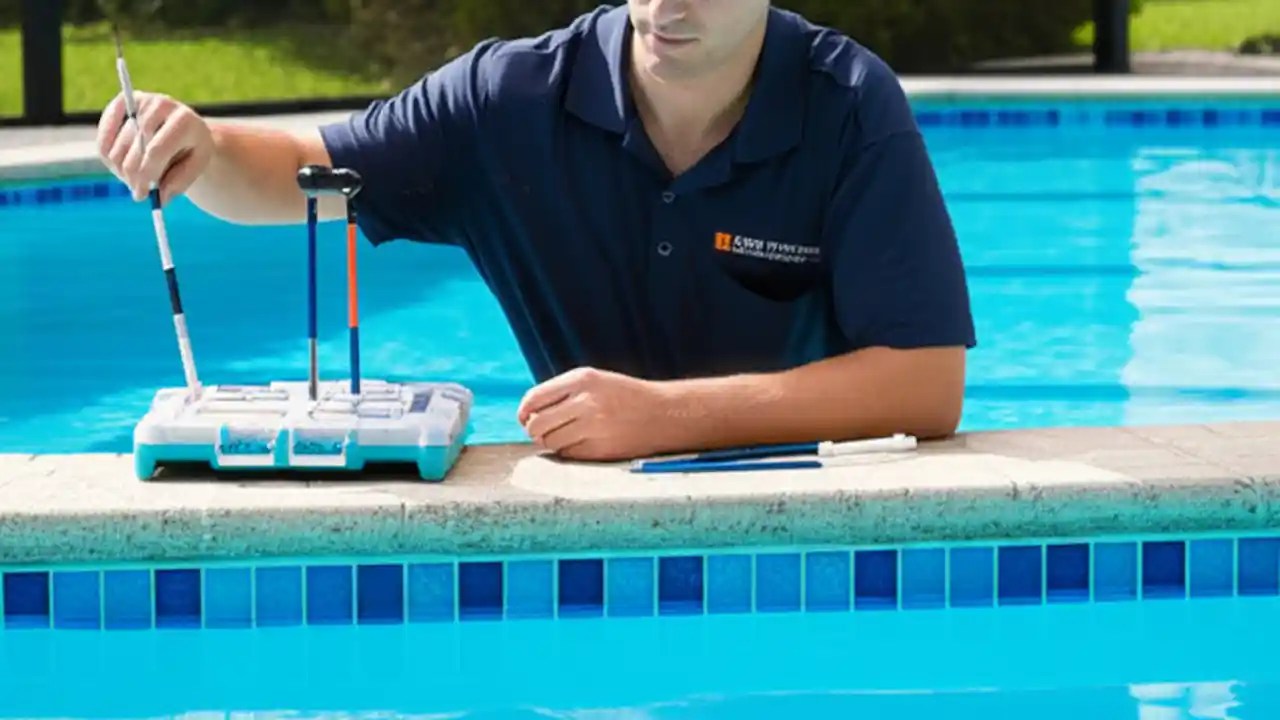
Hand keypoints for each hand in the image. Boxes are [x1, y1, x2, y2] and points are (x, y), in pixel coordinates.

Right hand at [97, 91, 213, 204]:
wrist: (186, 126)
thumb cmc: (192, 149)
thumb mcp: (196, 167)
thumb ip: (179, 182)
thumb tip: (160, 199)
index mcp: (185, 121)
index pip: (156, 150)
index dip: (146, 175)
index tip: (142, 195)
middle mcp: (161, 105)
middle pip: (134, 150)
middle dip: (134, 176)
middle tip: (138, 193)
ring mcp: (141, 101)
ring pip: (117, 147)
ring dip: (121, 170)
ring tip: (136, 177)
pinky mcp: (122, 103)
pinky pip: (104, 135)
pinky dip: (107, 157)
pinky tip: (118, 166)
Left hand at [517, 367, 681, 461]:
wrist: (662, 413)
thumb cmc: (623, 396)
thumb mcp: (594, 381)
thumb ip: (562, 391)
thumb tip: (526, 414)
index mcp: (582, 379)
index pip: (534, 398)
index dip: (524, 412)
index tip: (525, 419)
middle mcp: (586, 401)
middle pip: (537, 424)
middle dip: (535, 431)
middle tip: (544, 432)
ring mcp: (593, 427)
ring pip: (550, 442)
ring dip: (552, 442)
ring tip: (567, 436)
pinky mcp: (600, 449)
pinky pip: (568, 454)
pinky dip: (569, 451)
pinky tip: (584, 443)